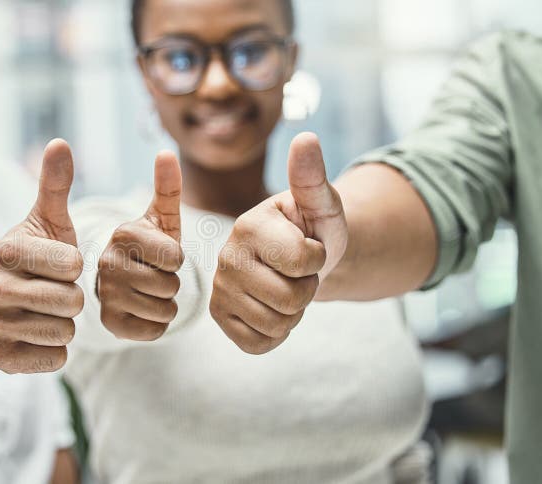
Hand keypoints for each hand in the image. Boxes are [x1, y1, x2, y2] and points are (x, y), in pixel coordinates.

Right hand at [0, 139, 83, 372]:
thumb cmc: (29, 259)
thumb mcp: (43, 220)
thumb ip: (55, 185)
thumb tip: (61, 142)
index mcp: (5, 250)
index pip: (72, 265)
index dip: (74, 266)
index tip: (58, 264)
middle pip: (70, 302)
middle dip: (71, 297)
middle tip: (54, 291)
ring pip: (64, 333)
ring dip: (64, 324)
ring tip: (45, 312)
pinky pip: (54, 360)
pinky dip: (54, 349)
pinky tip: (37, 334)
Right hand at [97, 151, 183, 340]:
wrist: (122, 282)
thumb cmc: (149, 248)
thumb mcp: (160, 219)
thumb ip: (167, 187)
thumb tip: (166, 152)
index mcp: (122, 233)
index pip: (175, 257)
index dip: (175, 259)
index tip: (159, 255)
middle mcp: (107, 263)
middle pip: (170, 285)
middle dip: (171, 283)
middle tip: (153, 275)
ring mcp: (105, 296)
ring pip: (165, 310)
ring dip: (165, 304)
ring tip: (147, 292)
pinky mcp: (108, 324)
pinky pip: (154, 331)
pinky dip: (156, 325)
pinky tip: (141, 311)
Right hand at [209, 133, 346, 353]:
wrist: (303, 260)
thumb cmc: (313, 229)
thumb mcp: (321, 203)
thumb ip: (312, 176)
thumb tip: (306, 136)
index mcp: (248, 226)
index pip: (303, 262)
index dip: (317, 259)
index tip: (307, 246)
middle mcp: (225, 257)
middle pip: (291, 299)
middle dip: (307, 290)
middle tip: (297, 272)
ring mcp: (220, 290)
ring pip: (278, 325)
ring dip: (294, 312)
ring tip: (285, 286)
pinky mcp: (221, 317)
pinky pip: (259, 343)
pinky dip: (276, 333)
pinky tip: (272, 308)